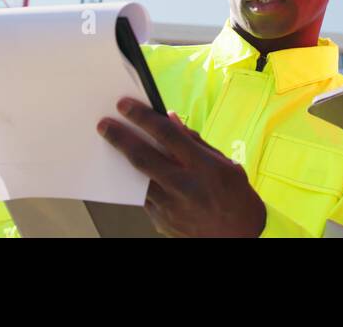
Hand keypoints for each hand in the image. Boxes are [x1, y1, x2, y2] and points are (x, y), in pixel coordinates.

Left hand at [98, 98, 265, 237]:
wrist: (240, 236)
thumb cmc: (235, 196)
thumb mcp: (223, 162)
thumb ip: (194, 141)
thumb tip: (169, 119)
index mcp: (202, 167)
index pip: (166, 134)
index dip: (142, 117)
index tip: (124, 105)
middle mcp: (184, 186)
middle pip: (143, 157)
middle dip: (120, 138)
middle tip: (103, 125)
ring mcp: (171, 207)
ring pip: (138, 179)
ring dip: (123, 161)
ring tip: (112, 146)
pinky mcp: (162, 222)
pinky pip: (145, 198)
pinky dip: (139, 183)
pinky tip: (134, 173)